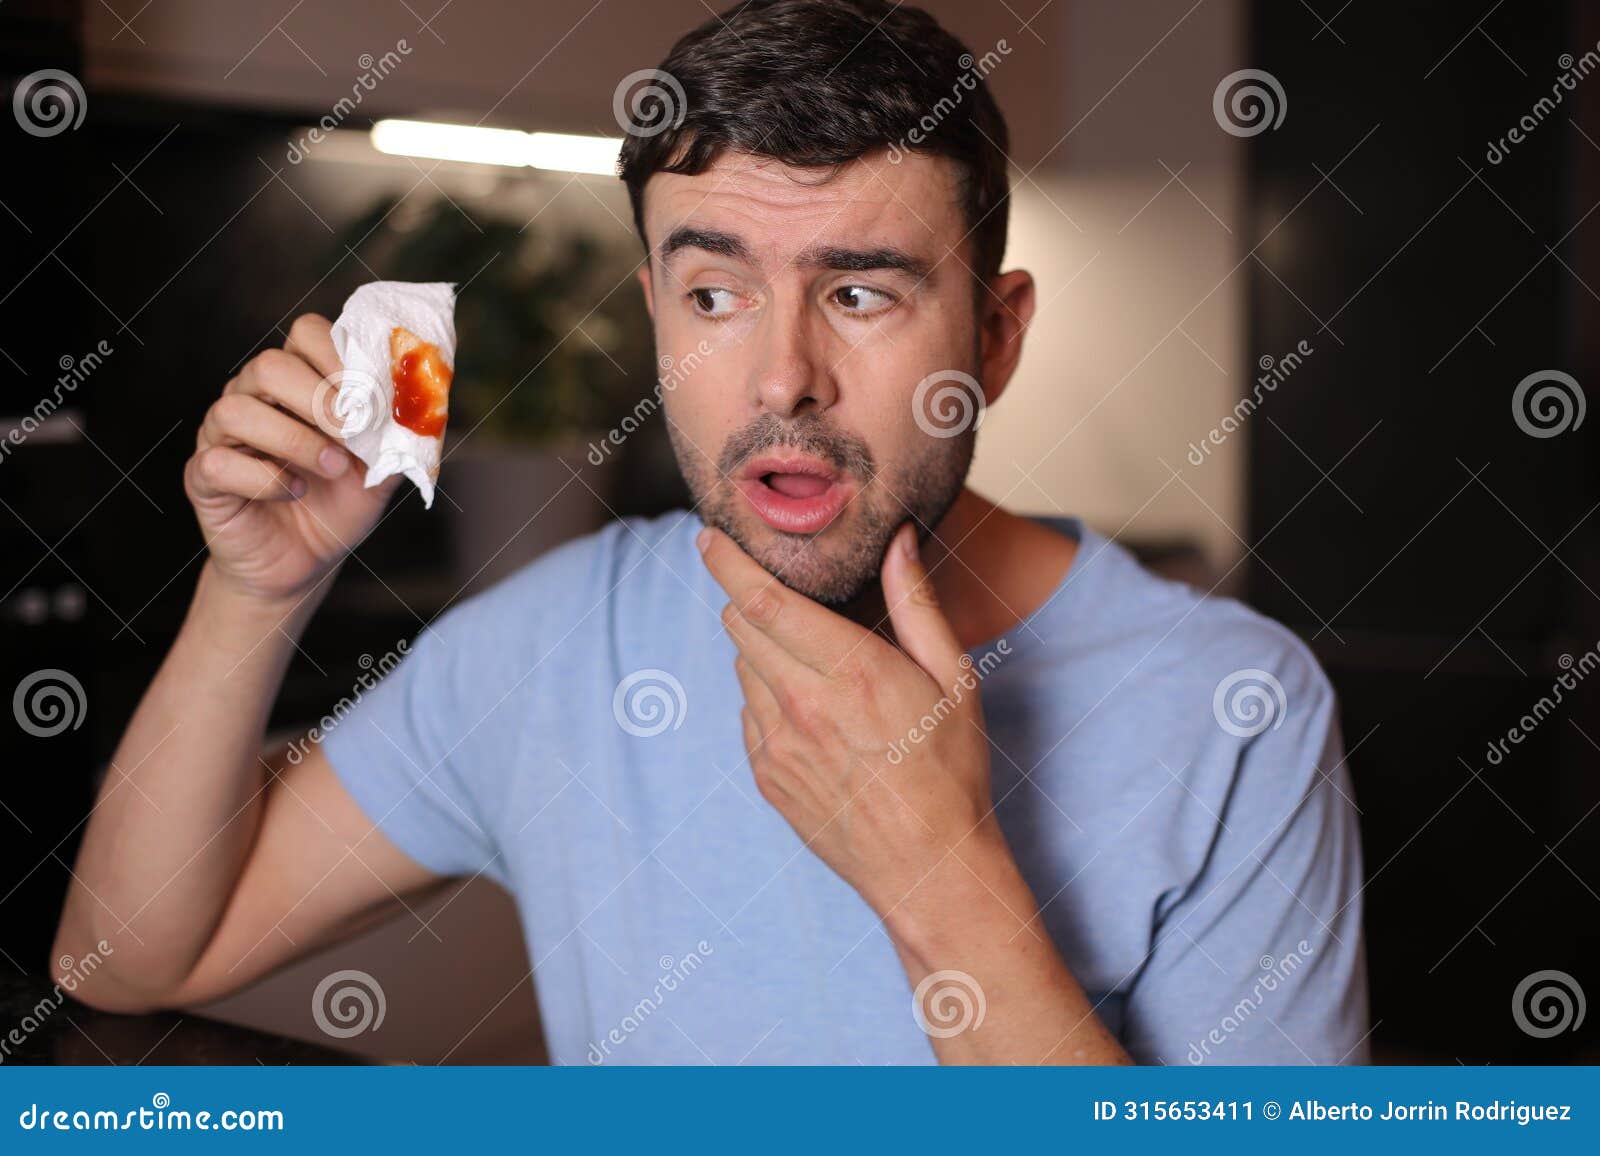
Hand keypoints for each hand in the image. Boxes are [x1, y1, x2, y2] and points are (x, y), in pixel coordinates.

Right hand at [186, 314, 398, 604]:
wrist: (307, 561)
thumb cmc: (340, 502)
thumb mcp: (382, 467)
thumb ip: (400, 433)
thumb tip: (428, 401)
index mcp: (297, 380)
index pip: (306, 333)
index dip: (339, 357)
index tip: (370, 395)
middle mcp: (252, 396)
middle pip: (269, 365)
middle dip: (318, 399)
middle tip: (352, 433)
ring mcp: (221, 434)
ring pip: (236, 410)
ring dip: (294, 439)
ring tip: (332, 468)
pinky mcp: (204, 475)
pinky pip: (218, 463)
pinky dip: (263, 478)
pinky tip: (293, 492)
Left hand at [700, 522, 1002, 916]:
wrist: (929, 869)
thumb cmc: (952, 771)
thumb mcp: (954, 680)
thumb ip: (917, 603)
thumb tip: (898, 538)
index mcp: (851, 672)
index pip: (762, 601)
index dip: (727, 562)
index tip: (709, 536)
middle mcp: (802, 705)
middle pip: (740, 626)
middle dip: (747, 596)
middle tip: (774, 587)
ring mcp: (777, 745)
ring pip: (743, 667)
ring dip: (762, 647)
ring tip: (814, 661)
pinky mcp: (766, 776)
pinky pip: (749, 712)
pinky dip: (767, 695)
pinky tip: (813, 711)